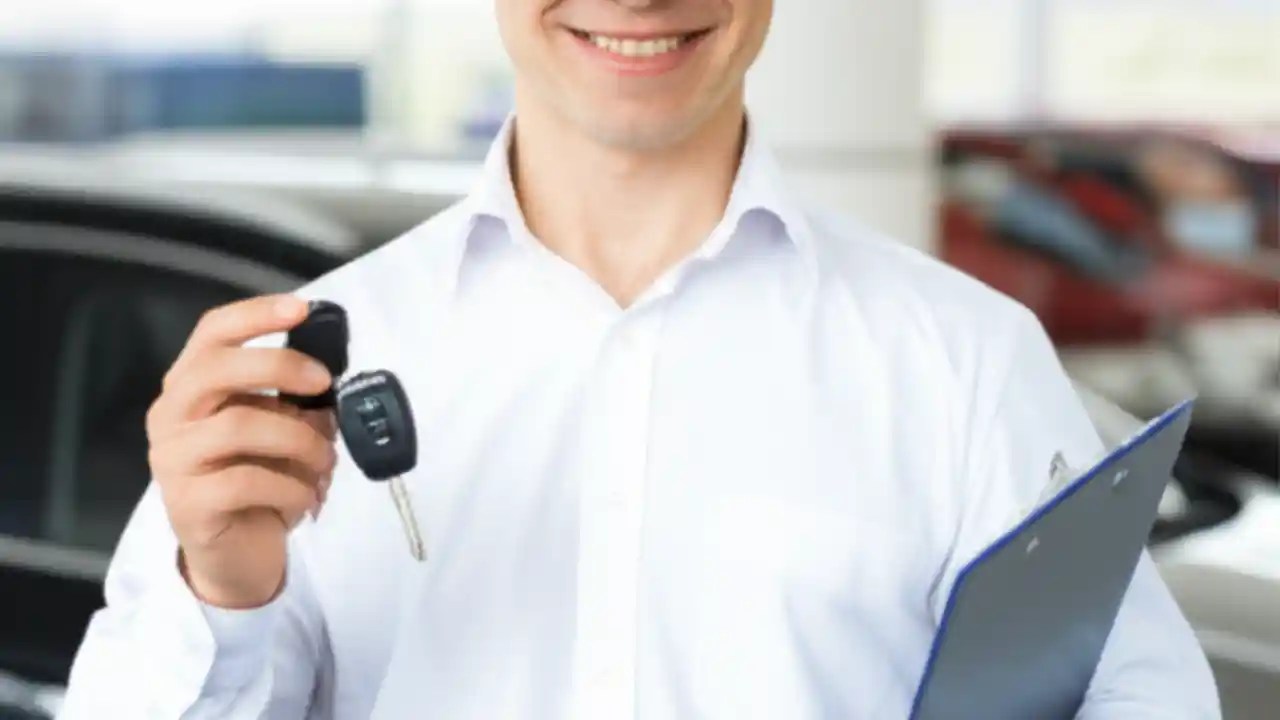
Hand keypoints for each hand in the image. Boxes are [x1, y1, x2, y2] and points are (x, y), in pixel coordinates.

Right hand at [146, 294, 337, 608]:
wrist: (237, 555)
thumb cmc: (259, 481)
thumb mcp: (281, 431)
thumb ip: (295, 401)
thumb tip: (331, 381)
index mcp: (192, 387)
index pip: (211, 333)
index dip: (255, 315)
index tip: (301, 309)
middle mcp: (171, 416)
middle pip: (216, 369)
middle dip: (279, 367)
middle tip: (323, 384)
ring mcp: (173, 461)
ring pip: (239, 426)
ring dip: (300, 441)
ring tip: (325, 462)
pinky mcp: (188, 504)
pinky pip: (248, 481)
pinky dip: (292, 487)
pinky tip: (307, 498)